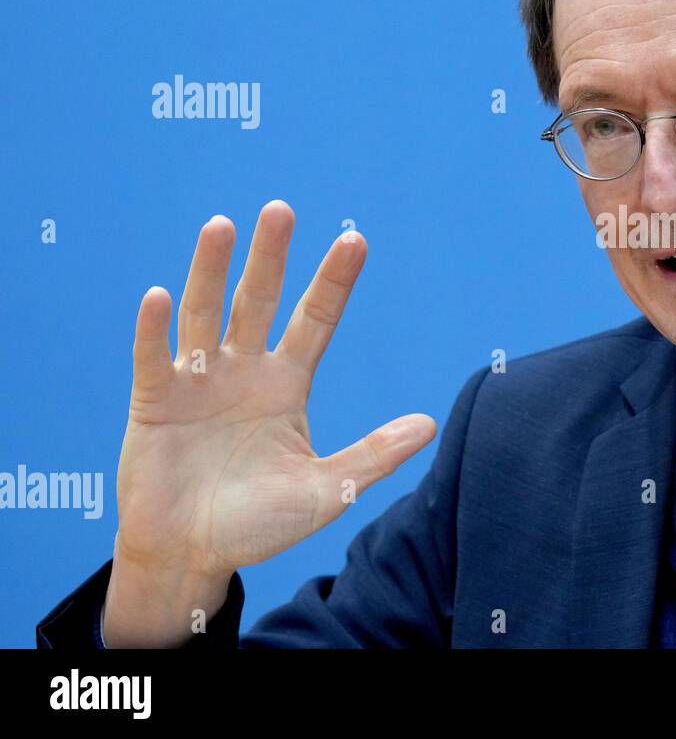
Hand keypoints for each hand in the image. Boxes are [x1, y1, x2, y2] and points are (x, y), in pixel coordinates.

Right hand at [104, 201, 436, 645]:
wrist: (193, 557)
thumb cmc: (259, 524)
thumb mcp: (327, 491)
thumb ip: (373, 456)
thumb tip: (431, 425)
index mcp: (286, 385)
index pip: (315, 320)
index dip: (333, 281)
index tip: (355, 239)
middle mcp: (243, 372)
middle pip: (258, 301)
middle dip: (270, 256)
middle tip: (281, 208)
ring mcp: (197, 383)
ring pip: (205, 315)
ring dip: (210, 272)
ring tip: (221, 226)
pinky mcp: (155, 404)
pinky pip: (154, 360)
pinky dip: (156, 330)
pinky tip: (161, 296)